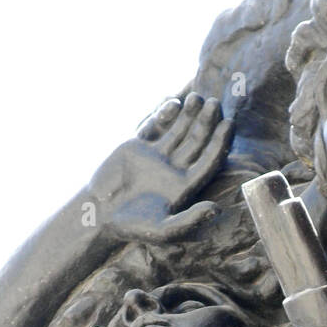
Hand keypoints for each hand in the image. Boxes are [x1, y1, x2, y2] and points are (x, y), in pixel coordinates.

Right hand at [90, 93, 233, 245]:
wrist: (98, 213)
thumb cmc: (132, 227)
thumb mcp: (164, 230)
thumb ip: (190, 220)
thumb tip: (217, 210)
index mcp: (185, 187)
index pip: (208, 161)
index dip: (220, 143)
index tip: (228, 123)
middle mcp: (174, 170)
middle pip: (197, 141)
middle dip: (206, 122)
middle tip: (214, 103)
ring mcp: (157, 156)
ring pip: (179, 130)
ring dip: (189, 114)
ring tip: (196, 97)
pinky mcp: (138, 146)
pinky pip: (155, 126)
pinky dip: (164, 114)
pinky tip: (174, 104)